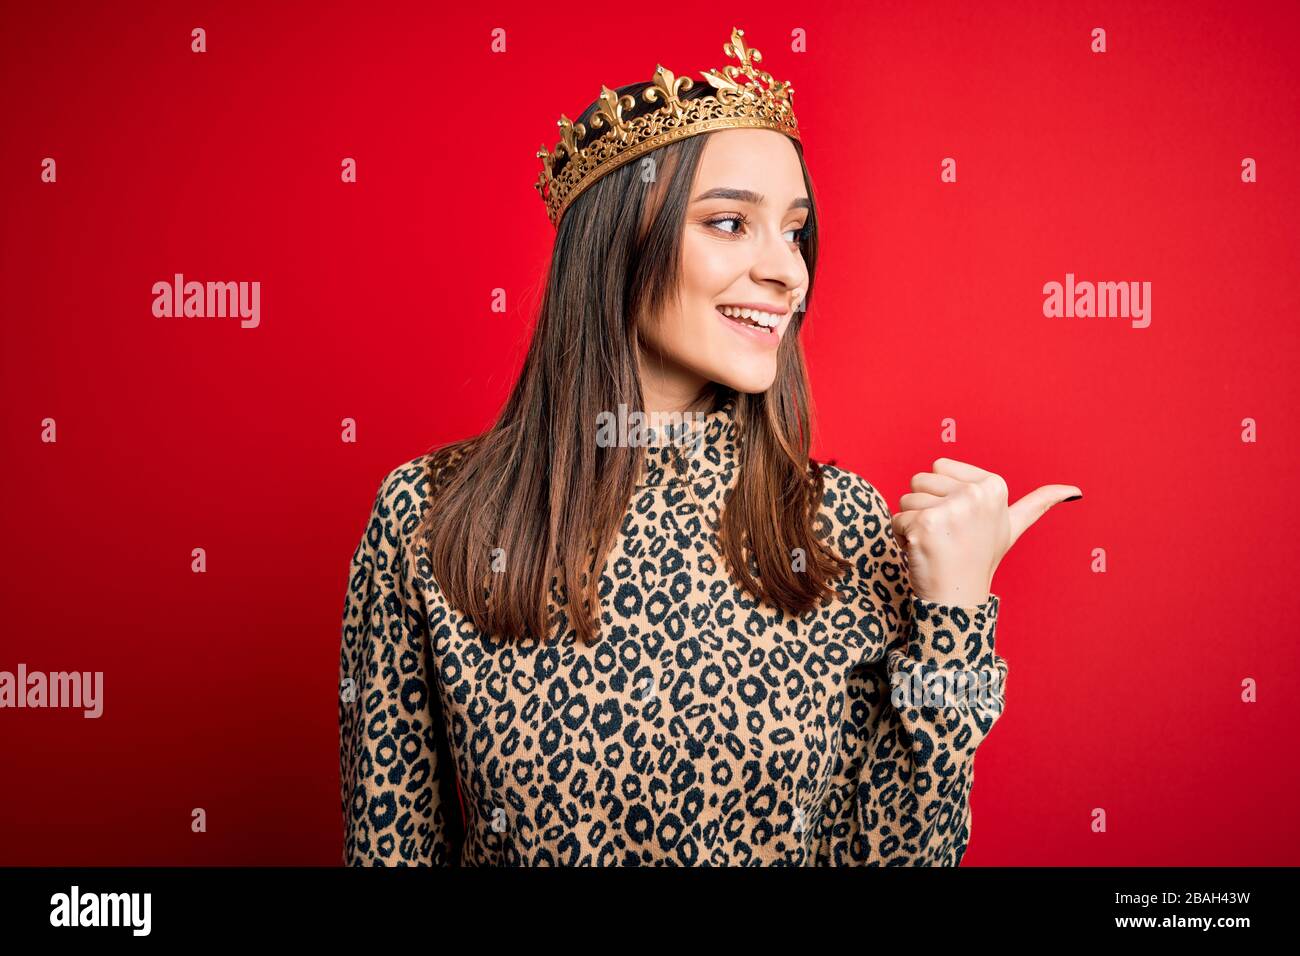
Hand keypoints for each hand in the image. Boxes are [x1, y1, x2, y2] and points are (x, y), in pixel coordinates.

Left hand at [891, 457, 1081, 606]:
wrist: (959, 598)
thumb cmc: (979, 558)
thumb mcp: (1011, 527)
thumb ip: (1038, 504)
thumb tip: (1074, 490)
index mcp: (994, 485)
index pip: (938, 466)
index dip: (941, 494)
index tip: (961, 521)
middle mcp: (976, 493)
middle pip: (919, 479)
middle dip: (924, 507)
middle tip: (946, 535)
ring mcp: (952, 509)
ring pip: (906, 499)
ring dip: (911, 523)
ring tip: (936, 544)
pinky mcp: (927, 524)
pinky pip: (896, 519)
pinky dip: (901, 538)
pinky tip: (922, 553)